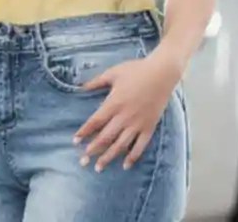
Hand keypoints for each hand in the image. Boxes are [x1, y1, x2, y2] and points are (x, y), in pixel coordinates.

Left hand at [73, 52, 182, 171]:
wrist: (162, 73)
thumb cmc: (136, 70)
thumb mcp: (113, 73)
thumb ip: (96, 82)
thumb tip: (80, 87)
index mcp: (114, 103)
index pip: (95, 122)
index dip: (84, 132)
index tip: (75, 141)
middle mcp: (124, 116)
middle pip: (105, 137)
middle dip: (92, 150)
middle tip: (82, 161)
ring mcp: (138, 123)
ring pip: (121, 145)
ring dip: (109, 157)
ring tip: (99, 167)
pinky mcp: (149, 127)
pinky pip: (140, 145)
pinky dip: (133, 157)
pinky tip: (125, 165)